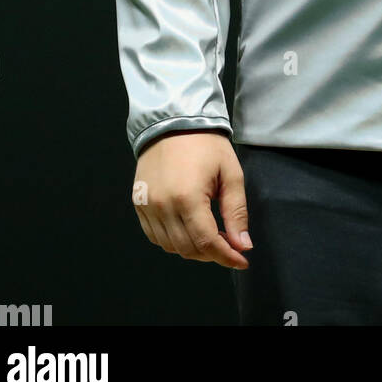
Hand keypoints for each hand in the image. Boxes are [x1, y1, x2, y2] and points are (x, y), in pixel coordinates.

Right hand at [132, 130, 251, 268]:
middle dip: (212, 253)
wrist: (174, 120)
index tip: (242, 261)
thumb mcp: (231, 173)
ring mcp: (147, 205)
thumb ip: (236, 211)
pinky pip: (155, 236)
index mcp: (188, 198)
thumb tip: (243, 245)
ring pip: (170, 246)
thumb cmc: (205, 143)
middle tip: (230, 244)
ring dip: (193, 248)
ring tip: (211, 235)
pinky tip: (188, 229)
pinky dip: (172, 240)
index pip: (206, 243)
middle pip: (188, 249)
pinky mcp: (139, 203)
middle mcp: (163, 206)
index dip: (226, 257)